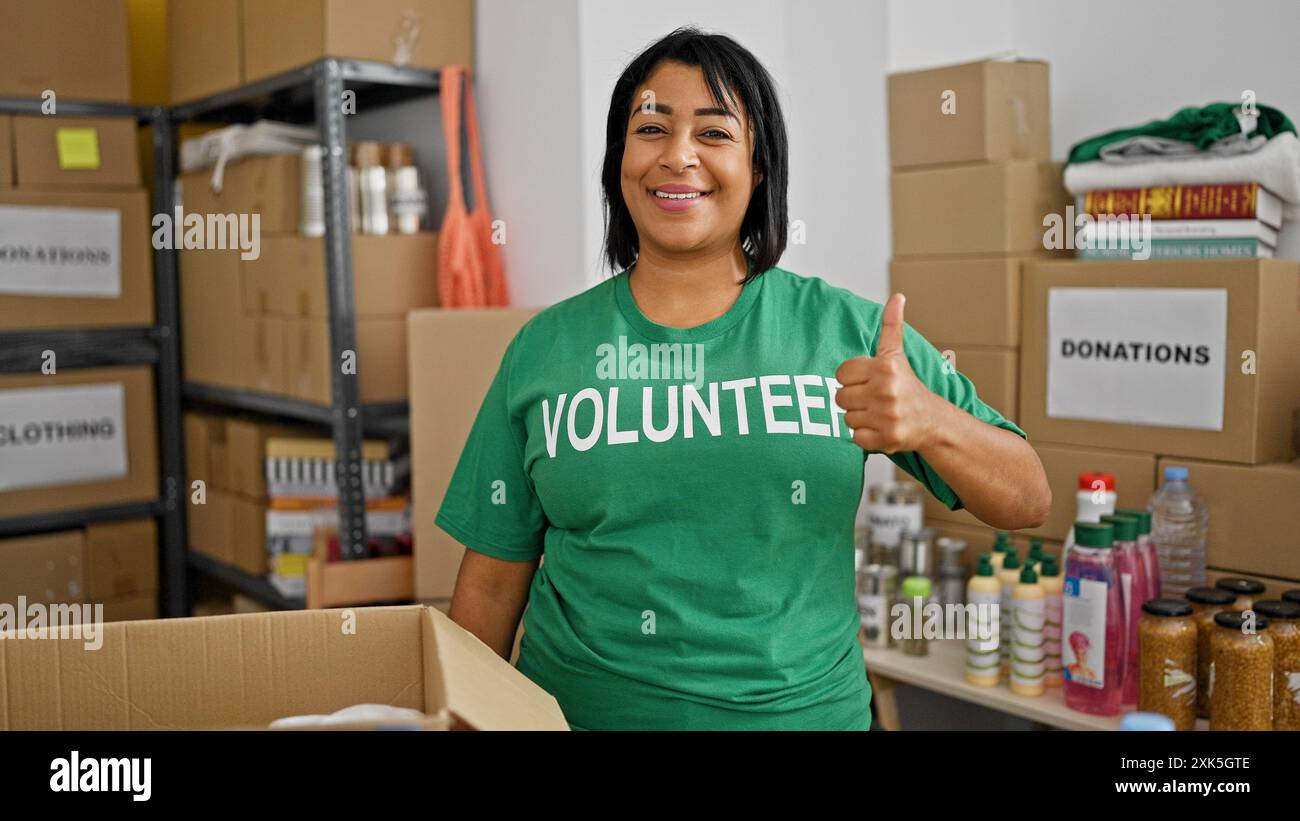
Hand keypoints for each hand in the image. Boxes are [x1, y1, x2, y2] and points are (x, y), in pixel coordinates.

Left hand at [834, 293, 945, 453]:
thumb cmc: (908, 386)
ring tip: (878, 412)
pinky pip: (855, 437)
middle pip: (840, 397)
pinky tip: (880, 427)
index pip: (841, 373)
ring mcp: (886, 416)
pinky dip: (865, 435)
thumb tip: (897, 297)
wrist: (933, 421)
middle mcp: (886, 390)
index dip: (852, 378)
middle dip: (855, 399)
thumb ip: (891, 326)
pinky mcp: (886, 438)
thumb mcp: (898, 354)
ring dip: (860, 417)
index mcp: (886, 367)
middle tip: (874, 398)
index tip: (869, 380)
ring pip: (847, 418)